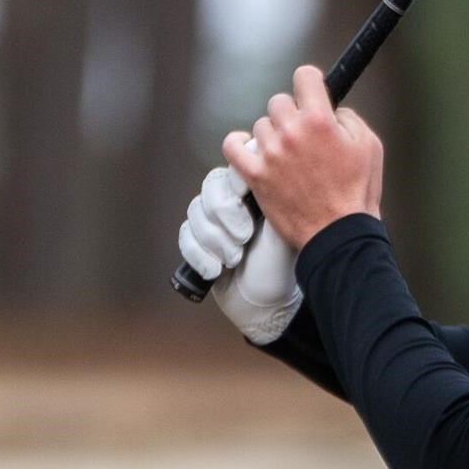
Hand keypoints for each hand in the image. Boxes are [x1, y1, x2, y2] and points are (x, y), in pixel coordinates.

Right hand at [178, 162, 302, 343]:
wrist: (270, 306)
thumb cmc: (283, 266)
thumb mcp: (281, 226)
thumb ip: (269, 192)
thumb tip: (258, 161)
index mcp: (258, 192)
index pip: (234, 168)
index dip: (236, 185)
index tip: (247, 199)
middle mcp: (235, 203)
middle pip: (210, 187)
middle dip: (225, 217)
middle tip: (245, 238)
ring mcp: (215, 222)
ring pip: (195, 212)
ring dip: (215, 241)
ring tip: (236, 258)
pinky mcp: (199, 243)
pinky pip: (185, 236)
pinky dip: (200, 255)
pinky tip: (217, 270)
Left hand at [224, 65, 382, 249]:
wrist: (338, 233)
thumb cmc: (357, 192)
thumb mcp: (369, 145)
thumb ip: (348, 118)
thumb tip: (332, 111)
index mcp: (320, 120)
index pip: (304, 76)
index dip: (310, 83)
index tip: (311, 93)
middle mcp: (291, 131)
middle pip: (279, 102)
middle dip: (292, 114)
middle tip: (303, 134)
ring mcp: (270, 153)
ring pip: (261, 125)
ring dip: (273, 135)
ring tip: (287, 154)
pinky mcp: (255, 175)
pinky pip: (233, 146)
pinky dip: (239, 144)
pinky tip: (250, 149)